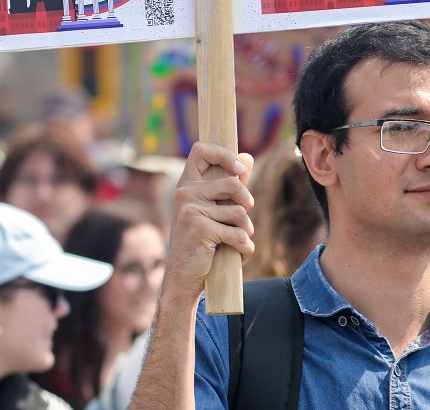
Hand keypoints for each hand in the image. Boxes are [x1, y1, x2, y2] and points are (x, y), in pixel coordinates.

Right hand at [162, 142, 254, 304]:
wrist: (181, 279)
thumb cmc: (200, 244)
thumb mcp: (211, 211)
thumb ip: (229, 184)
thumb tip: (248, 156)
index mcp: (185, 186)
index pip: (201, 150)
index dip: (224, 154)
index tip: (240, 170)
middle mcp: (185, 194)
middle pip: (234, 184)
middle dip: (247, 204)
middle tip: (242, 220)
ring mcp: (191, 211)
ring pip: (241, 213)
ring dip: (246, 231)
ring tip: (235, 242)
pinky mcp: (201, 229)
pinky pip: (239, 234)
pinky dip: (244, 249)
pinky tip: (236, 255)